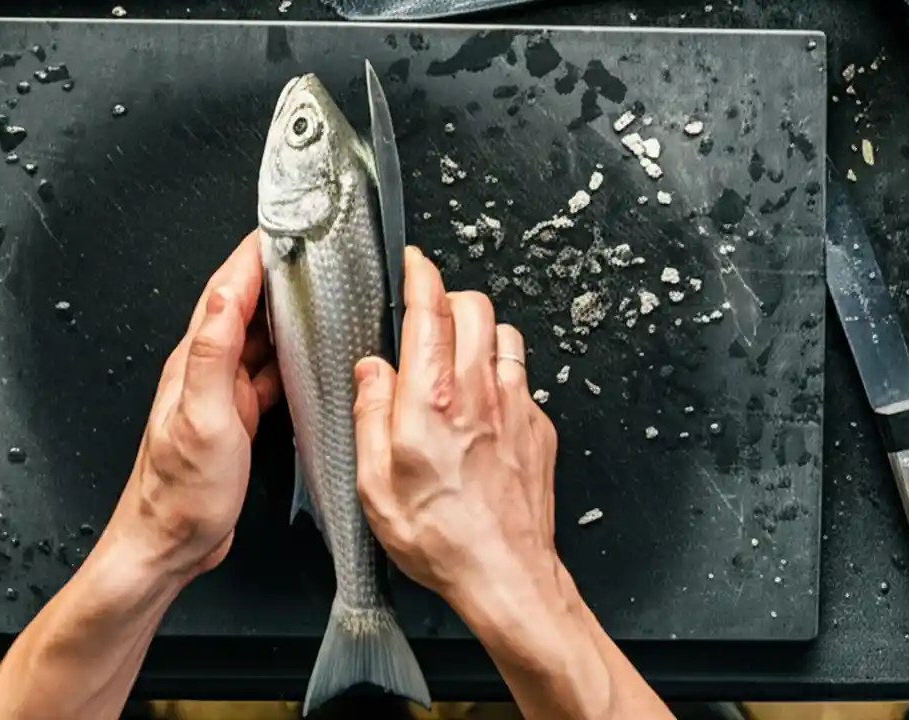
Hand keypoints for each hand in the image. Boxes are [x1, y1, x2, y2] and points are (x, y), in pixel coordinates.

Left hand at [110, 231, 280, 577]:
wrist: (168, 547)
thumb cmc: (179, 494)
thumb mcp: (202, 418)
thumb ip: (212, 353)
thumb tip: (224, 294)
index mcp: (195, 362)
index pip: (225, 291)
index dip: (252, 255)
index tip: (279, 227)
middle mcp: (205, 373)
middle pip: (241, 307)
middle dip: (272, 274)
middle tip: (307, 250)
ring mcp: (219, 396)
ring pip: (255, 340)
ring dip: (282, 314)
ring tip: (314, 293)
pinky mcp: (234, 421)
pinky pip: (265, 376)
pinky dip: (286, 360)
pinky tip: (306, 361)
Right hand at [352, 246, 565, 608]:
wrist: (506, 575)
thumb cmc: (441, 538)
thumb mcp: (374, 483)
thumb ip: (369, 416)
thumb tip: (371, 372)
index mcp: (432, 400)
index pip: (431, 310)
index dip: (421, 274)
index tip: (413, 263)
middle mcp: (479, 392)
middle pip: (476, 306)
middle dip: (451, 297)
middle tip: (430, 312)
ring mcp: (516, 406)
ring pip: (506, 334)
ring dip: (480, 331)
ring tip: (458, 353)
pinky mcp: (539, 428)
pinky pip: (523, 376)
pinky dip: (502, 372)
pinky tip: (485, 401)